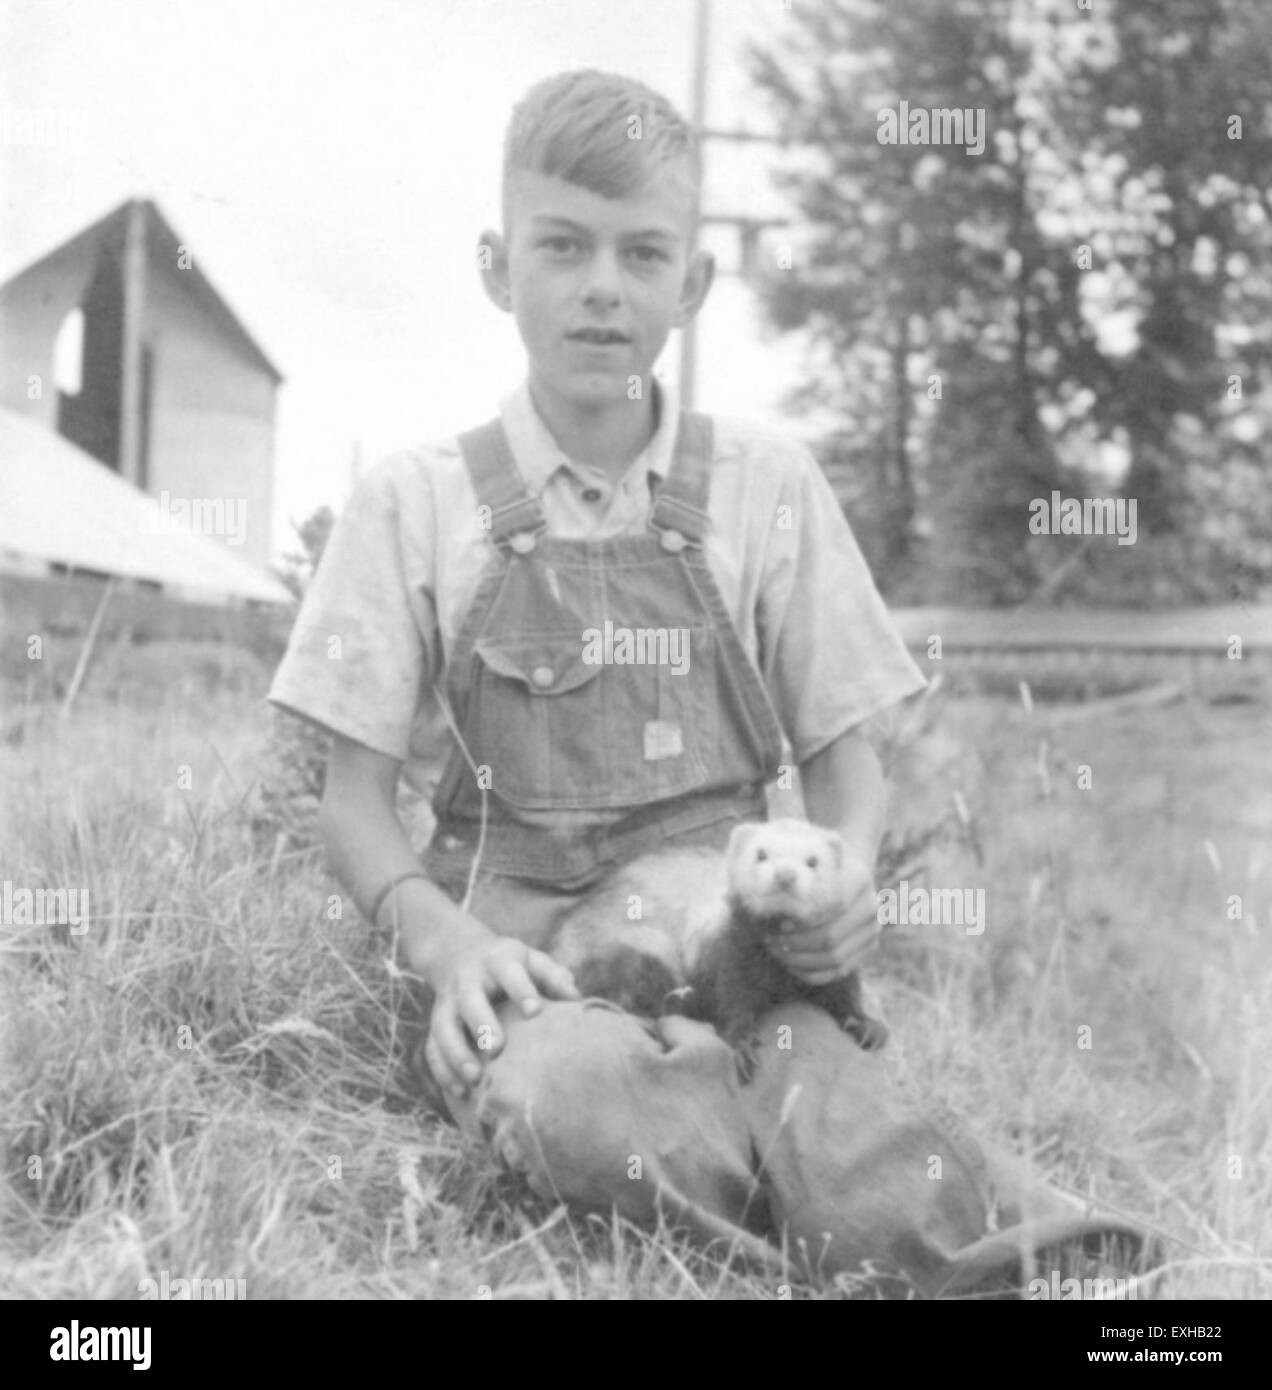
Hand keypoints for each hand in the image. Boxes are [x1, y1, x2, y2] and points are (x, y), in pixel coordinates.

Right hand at [418, 923, 579, 1096]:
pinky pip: (433, 1047)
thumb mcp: (530, 959)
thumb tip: (576, 999)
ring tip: (475, 1079)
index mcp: (497, 961)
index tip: (534, 1011)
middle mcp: (468, 980)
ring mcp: (448, 1002)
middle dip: (482, 1023)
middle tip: (497, 1049)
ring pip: (444, 1027)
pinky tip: (460, 1092)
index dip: (521, 990)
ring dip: (457, 1054)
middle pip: (470, 1000)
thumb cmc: (509, 964)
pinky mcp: (436, 1022)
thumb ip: (553, 976)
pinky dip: (443, 1071)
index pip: (509, 973)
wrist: (457, 952)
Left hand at [766, 850, 879, 985]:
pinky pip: (838, 971)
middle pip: (830, 938)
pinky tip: (790, 965)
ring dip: (800, 961)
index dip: (800, 924)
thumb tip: (755, 885)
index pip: (828, 911)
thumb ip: (784, 868)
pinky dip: (812, 973)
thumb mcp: (801, 857)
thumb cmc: (812, 864)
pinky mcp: (867, 949)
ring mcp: (872, 930)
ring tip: (777, 951)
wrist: (842, 872)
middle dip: (795, 945)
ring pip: (835, 959)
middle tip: (769, 941)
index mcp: (858, 878)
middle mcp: (871, 906)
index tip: (777, 924)